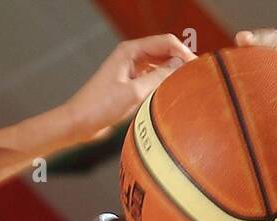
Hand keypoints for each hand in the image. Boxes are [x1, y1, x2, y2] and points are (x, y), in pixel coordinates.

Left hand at [63, 34, 195, 141]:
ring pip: (160, 66)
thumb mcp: (134, 93)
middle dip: (181, 62)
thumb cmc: (99, 106)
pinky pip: (152, 79)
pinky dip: (163, 84)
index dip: (185, 52)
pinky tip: (171, 95)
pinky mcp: (129, 84)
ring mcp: (130, 70)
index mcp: (130, 51)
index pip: (167, 42)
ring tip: (187, 87)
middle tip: (197, 79)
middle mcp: (131, 56)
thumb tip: (181, 66)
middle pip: (165, 52)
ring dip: (172, 74)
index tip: (198, 68)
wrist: (78, 123)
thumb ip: (159, 77)